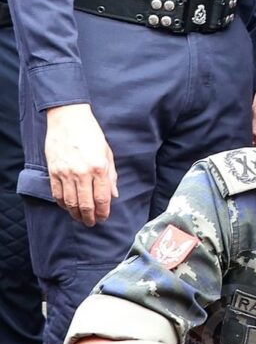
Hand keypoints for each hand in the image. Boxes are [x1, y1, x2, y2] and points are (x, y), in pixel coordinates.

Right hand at [44, 104, 117, 225]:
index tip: (104, 218)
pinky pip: (57, 193)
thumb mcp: (108, 153)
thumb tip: (114, 195)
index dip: (103, 212)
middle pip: (85, 204)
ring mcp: (65, 173)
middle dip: (89, 217)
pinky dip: (62, 203)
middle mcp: (82, 173)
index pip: (102, 198)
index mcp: (99, 168)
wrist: (68, 120)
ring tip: (80, 218)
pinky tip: (67, 207)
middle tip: (91, 223)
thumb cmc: (91, 135)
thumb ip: (111, 176)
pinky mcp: (53, 171)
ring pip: (70, 202)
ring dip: (75, 213)